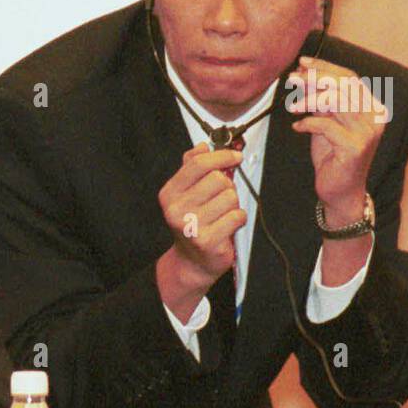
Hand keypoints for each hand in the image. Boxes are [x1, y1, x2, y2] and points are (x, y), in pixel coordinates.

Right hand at [155, 143, 245, 318]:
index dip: (221, 156)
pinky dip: (238, 220)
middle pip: (218, 179)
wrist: (192, 261)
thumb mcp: (186, 193)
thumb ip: (192, 167)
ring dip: (232, 205)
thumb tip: (202, 146)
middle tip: (221, 199)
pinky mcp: (208, 240)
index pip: (198, 164)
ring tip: (221, 215)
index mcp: (169, 193)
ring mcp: (191, 226)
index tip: (235, 157)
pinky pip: (237, 216)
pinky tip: (227, 227)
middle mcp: (176, 209)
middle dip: (227, 187)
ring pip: (230, 197)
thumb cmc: (193, 222)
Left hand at [287, 56, 384, 223]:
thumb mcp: (326, 122)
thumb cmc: (333, 157)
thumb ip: (322, 102)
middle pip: (345, 85)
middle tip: (293, 79)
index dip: (326, 67)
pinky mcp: (355, 147)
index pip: (350, 78)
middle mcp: (375, 117)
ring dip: (309, 100)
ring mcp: (368, 132)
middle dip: (316, 78)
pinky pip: (327, 125)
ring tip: (292, 106)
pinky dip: (308, 122)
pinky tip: (297, 127)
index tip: (303, 63)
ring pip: (337, 102)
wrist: (339, 191)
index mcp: (371, 107)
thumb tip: (305, 77)